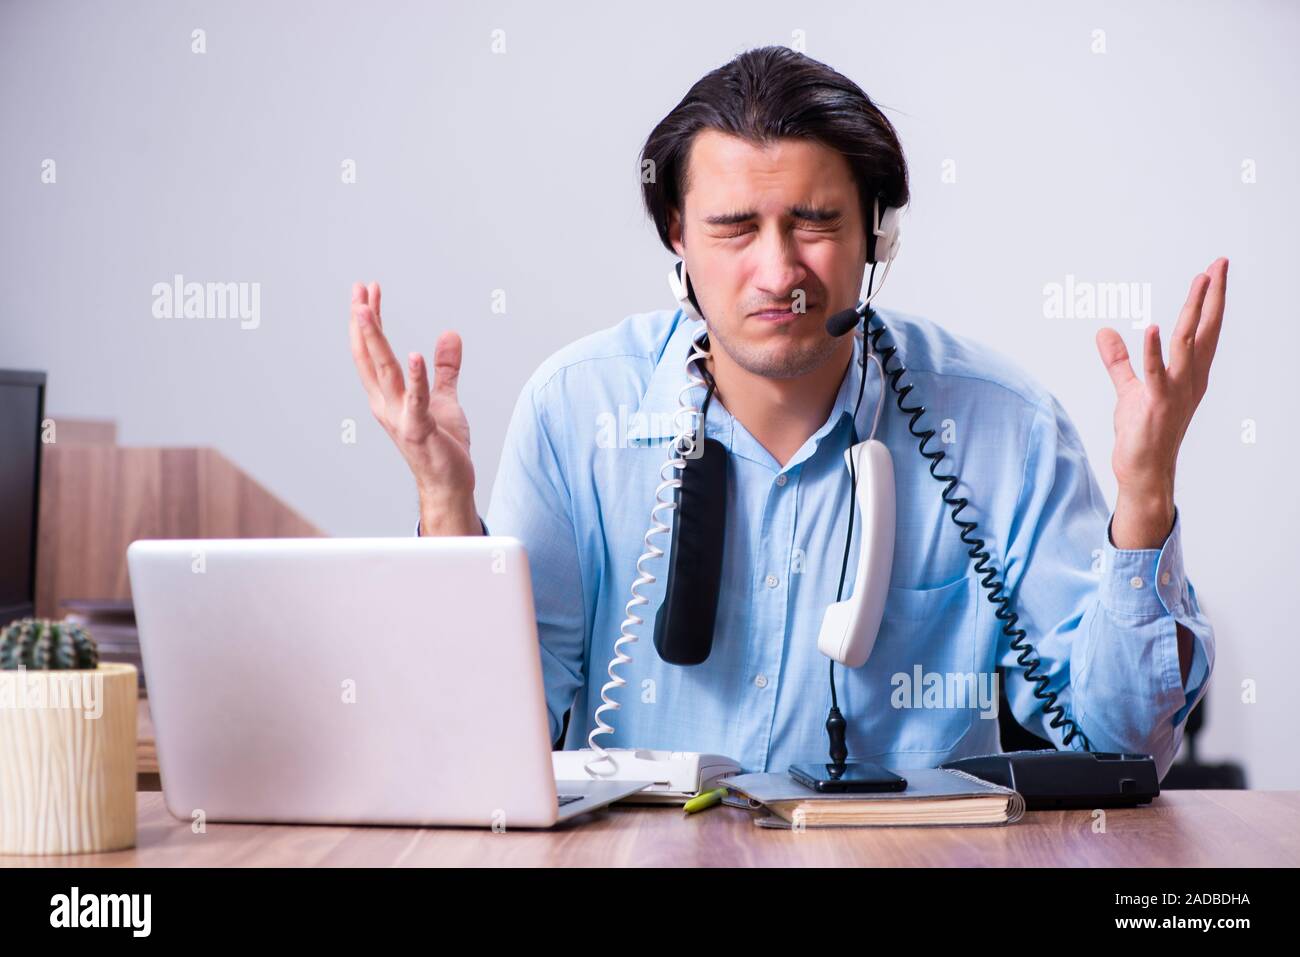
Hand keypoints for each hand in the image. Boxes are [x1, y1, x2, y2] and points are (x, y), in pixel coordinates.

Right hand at [348, 281, 479, 534]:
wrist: (448, 484)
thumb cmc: (443, 445)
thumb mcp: (444, 398)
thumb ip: (445, 367)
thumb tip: (449, 333)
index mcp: (388, 396)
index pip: (371, 353)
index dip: (369, 323)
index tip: (367, 291)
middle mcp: (386, 404)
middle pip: (369, 356)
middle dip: (364, 323)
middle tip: (358, 290)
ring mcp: (400, 417)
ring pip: (384, 372)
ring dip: (375, 339)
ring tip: (367, 309)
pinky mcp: (420, 430)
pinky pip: (416, 399)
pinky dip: (415, 377)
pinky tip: (414, 354)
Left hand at [1095, 258, 1227, 547]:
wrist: (1144, 469)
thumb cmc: (1142, 432)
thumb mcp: (1129, 389)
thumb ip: (1119, 360)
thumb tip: (1104, 331)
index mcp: (1190, 374)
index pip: (1204, 330)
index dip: (1210, 301)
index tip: (1215, 271)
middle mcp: (1190, 379)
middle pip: (1205, 329)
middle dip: (1212, 296)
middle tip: (1219, 265)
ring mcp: (1176, 391)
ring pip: (1187, 343)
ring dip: (1193, 311)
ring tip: (1200, 280)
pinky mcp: (1156, 404)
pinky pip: (1155, 373)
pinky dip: (1152, 350)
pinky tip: (1151, 327)